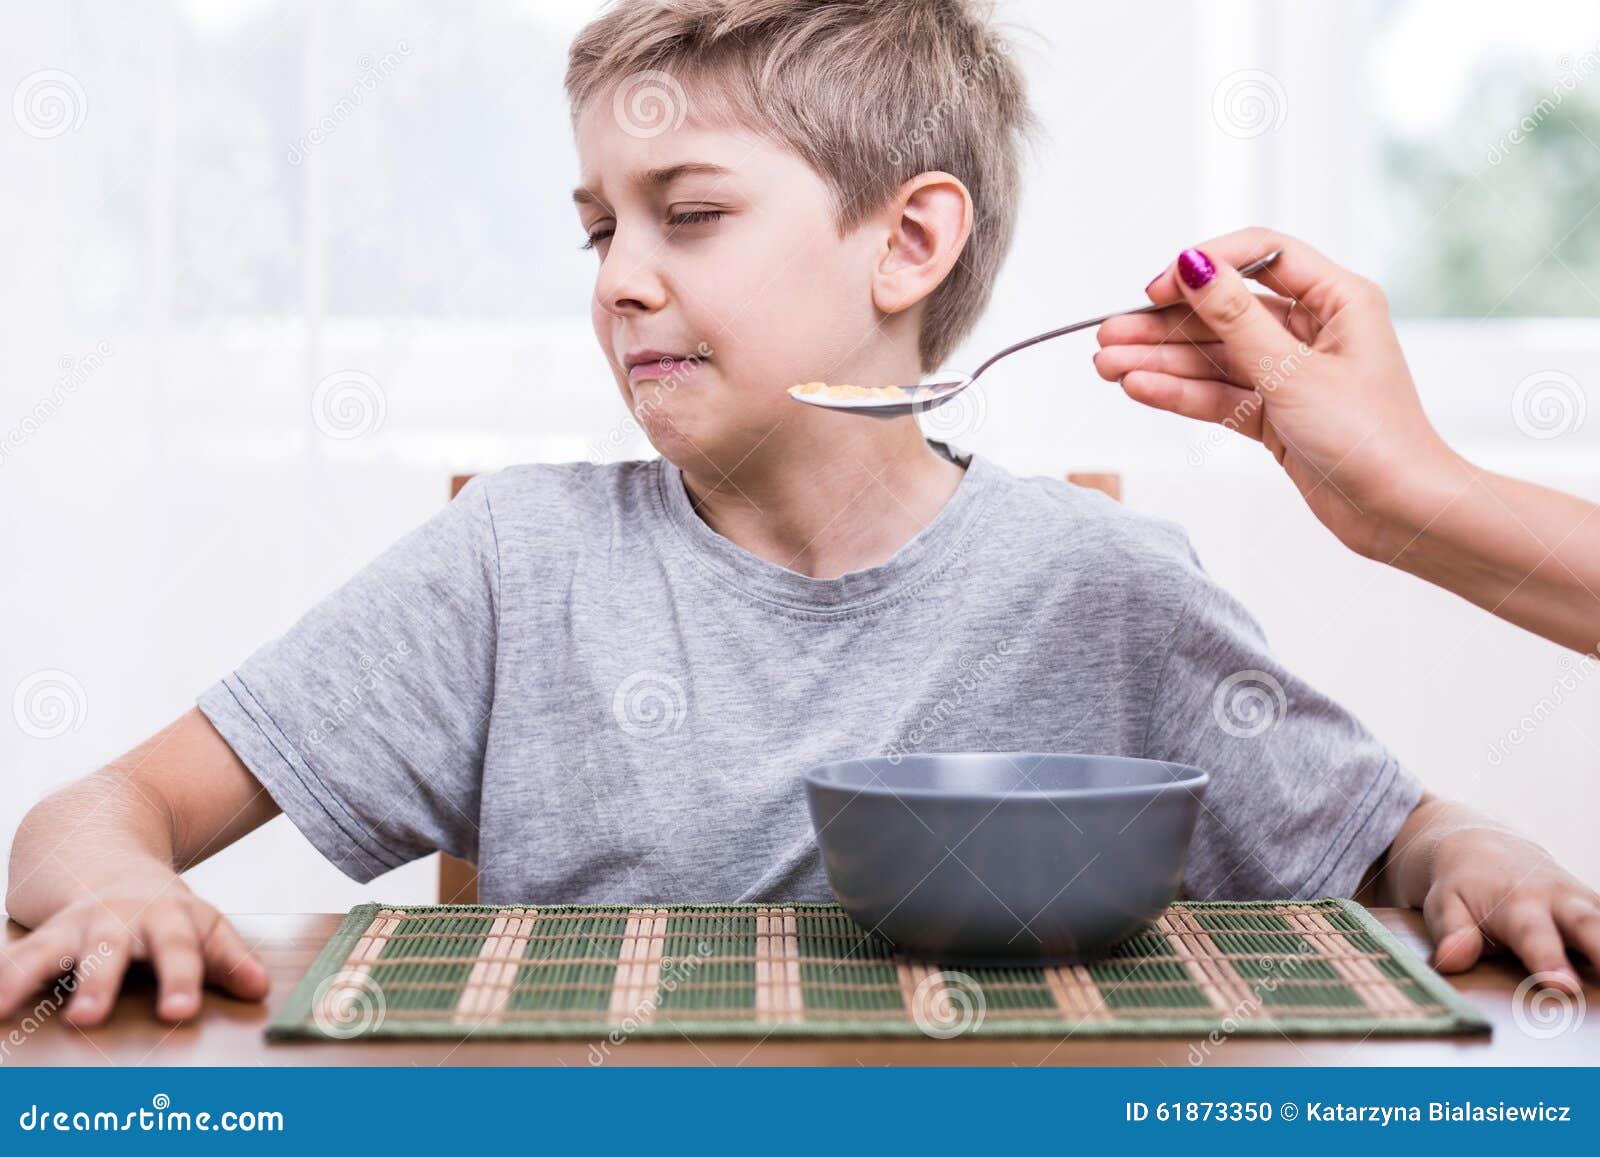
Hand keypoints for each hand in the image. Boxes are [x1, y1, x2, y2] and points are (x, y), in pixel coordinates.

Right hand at [0, 873, 269, 1025]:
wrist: (106, 850)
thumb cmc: (164, 908)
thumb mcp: (202, 923)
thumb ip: (228, 957)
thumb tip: (259, 988)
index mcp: (167, 917)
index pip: (180, 950)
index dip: (182, 980)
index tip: (180, 1012)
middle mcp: (116, 920)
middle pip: (108, 951)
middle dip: (98, 983)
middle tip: (88, 1017)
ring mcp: (74, 926)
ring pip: (48, 951)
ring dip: (25, 979)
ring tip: (1, 1009)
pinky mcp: (39, 935)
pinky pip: (13, 958)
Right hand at [1093, 227, 1464, 556]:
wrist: (1400, 514)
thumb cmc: (1374, 440)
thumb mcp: (1293, 372)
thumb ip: (1234, 318)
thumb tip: (1193, 265)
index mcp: (1338, 300)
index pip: (1260, 256)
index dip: (1204, 266)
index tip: (1158, 289)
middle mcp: (1313, 330)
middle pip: (1224, 312)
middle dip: (1164, 326)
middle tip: (1110, 335)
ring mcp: (1290, 374)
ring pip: (1213, 358)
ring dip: (1161, 363)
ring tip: (1108, 366)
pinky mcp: (1275, 414)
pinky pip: (1218, 394)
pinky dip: (1180, 393)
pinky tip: (1139, 388)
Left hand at [1422, 825, 1599, 993]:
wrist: (1482, 846)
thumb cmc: (1461, 887)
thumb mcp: (1443, 906)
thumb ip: (1451, 933)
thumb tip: (1451, 960)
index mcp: (1516, 903)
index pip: (1534, 936)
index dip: (1548, 961)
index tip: (1562, 986)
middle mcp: (1557, 900)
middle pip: (1590, 925)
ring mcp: (1583, 902)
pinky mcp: (1596, 907)